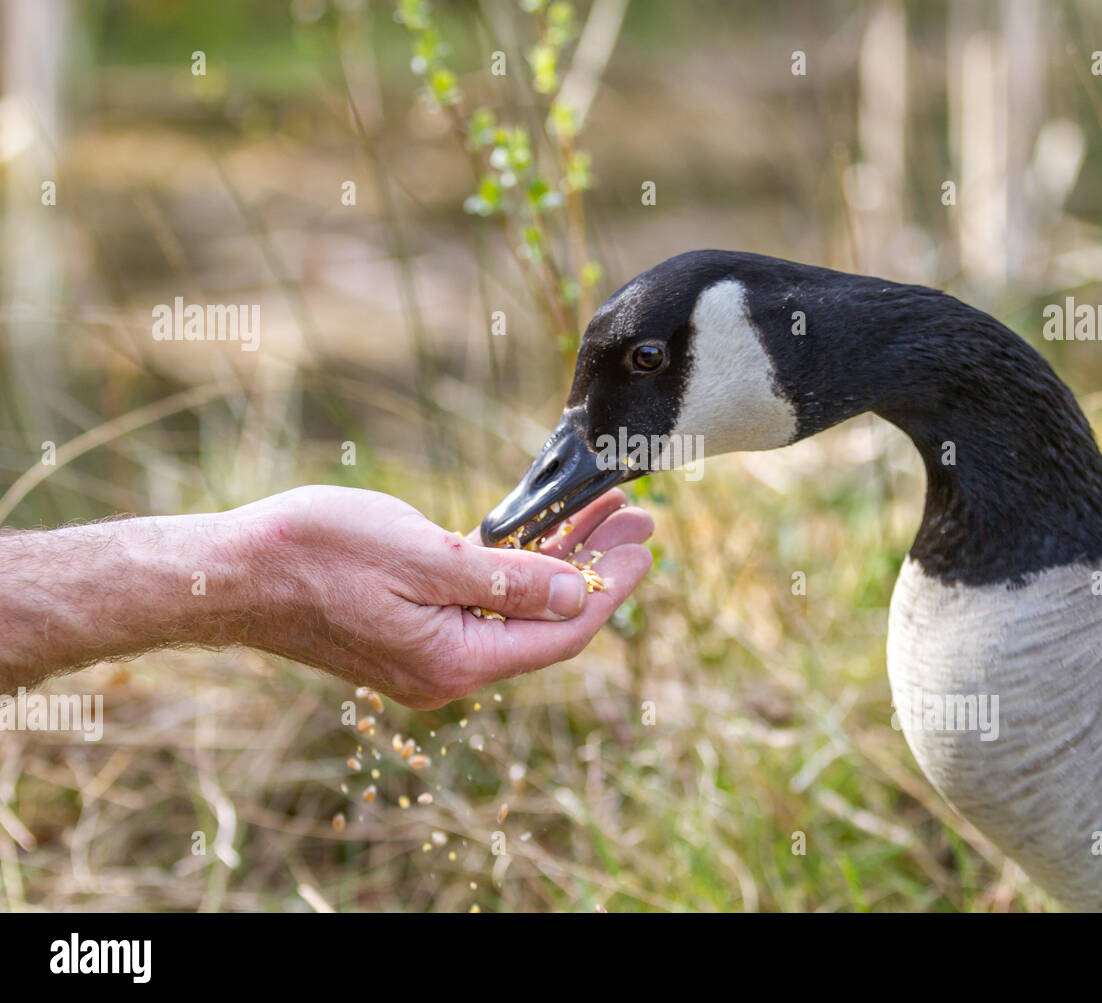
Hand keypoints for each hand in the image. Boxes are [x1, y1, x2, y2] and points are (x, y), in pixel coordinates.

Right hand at [233, 485, 652, 707]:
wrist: (232, 570)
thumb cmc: (316, 554)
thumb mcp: (421, 558)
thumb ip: (504, 582)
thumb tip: (576, 597)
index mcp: (455, 661)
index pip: (559, 633)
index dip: (607, 590)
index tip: (642, 546)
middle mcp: (449, 667)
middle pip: (545, 619)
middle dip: (595, 568)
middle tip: (638, 521)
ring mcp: (431, 649)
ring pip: (517, 605)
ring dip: (559, 559)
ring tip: (605, 514)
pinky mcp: (414, 625)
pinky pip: (481, 599)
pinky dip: (515, 563)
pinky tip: (540, 529)